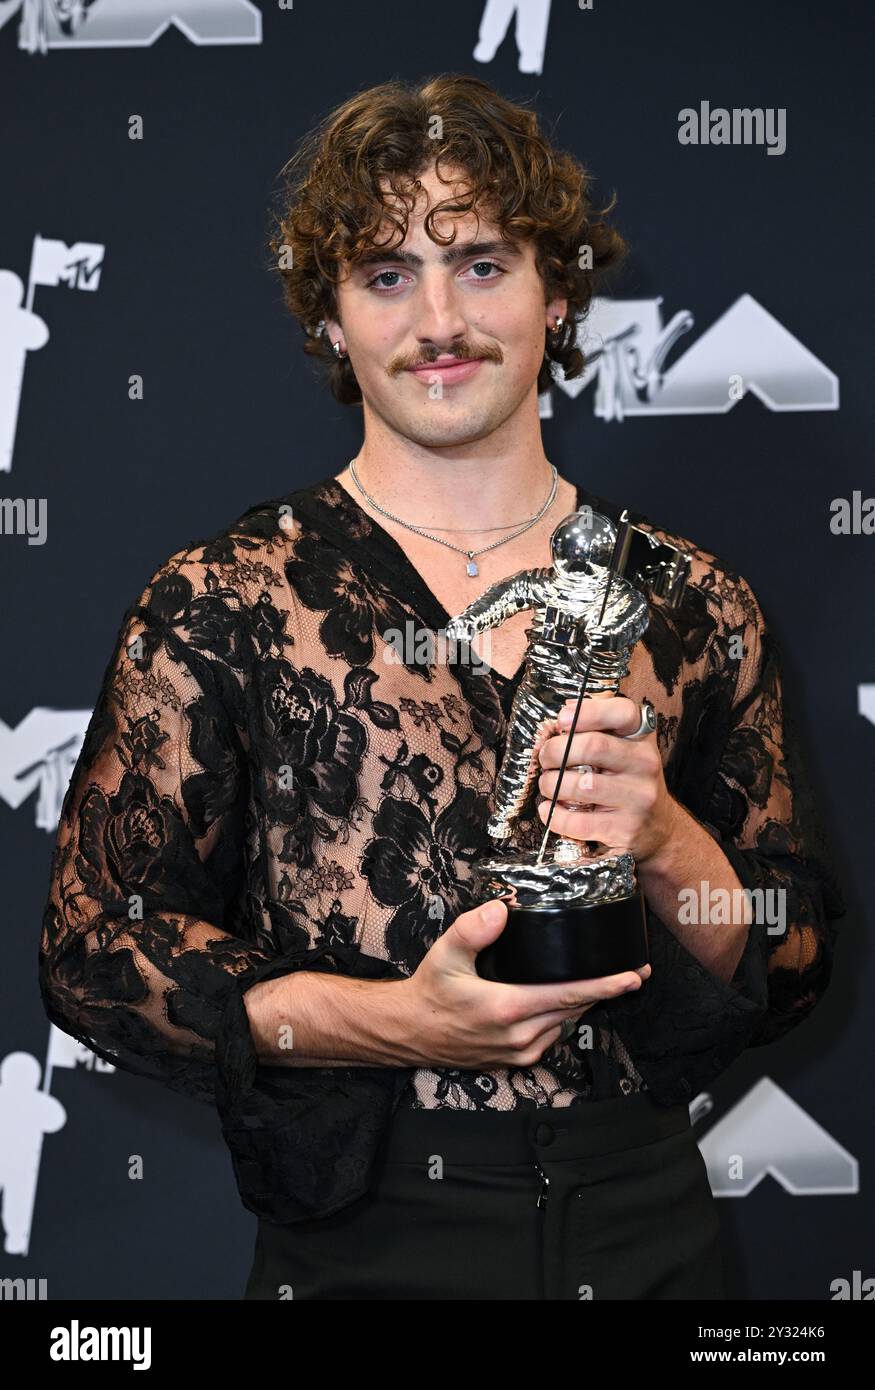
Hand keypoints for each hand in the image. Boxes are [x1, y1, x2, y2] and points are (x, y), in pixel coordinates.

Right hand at [400, 897, 650, 1069]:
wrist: (409, 1031)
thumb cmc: (430, 991)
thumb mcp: (445, 953)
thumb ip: (472, 929)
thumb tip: (500, 909)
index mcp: (507, 1008)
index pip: (569, 995)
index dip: (606, 986)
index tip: (634, 976)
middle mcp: (519, 1036)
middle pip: (575, 1010)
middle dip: (605, 991)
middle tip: (633, 972)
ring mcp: (520, 1052)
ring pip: (566, 1024)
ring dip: (583, 1005)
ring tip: (600, 983)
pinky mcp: (516, 1060)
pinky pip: (552, 1036)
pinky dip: (563, 1018)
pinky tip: (564, 1001)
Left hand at [536, 691, 680, 863]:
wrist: (658, 828)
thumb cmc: (628, 780)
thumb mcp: (625, 747)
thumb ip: (600, 725)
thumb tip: (566, 710)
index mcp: (643, 737)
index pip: (623, 712)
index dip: (588, 712)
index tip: (562, 720)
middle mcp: (645, 764)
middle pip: (593, 747)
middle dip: (556, 751)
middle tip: (544, 757)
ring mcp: (638, 798)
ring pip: (582, 786)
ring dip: (551, 784)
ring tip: (547, 784)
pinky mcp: (624, 829)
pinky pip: (578, 822)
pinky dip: (553, 815)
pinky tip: (549, 809)